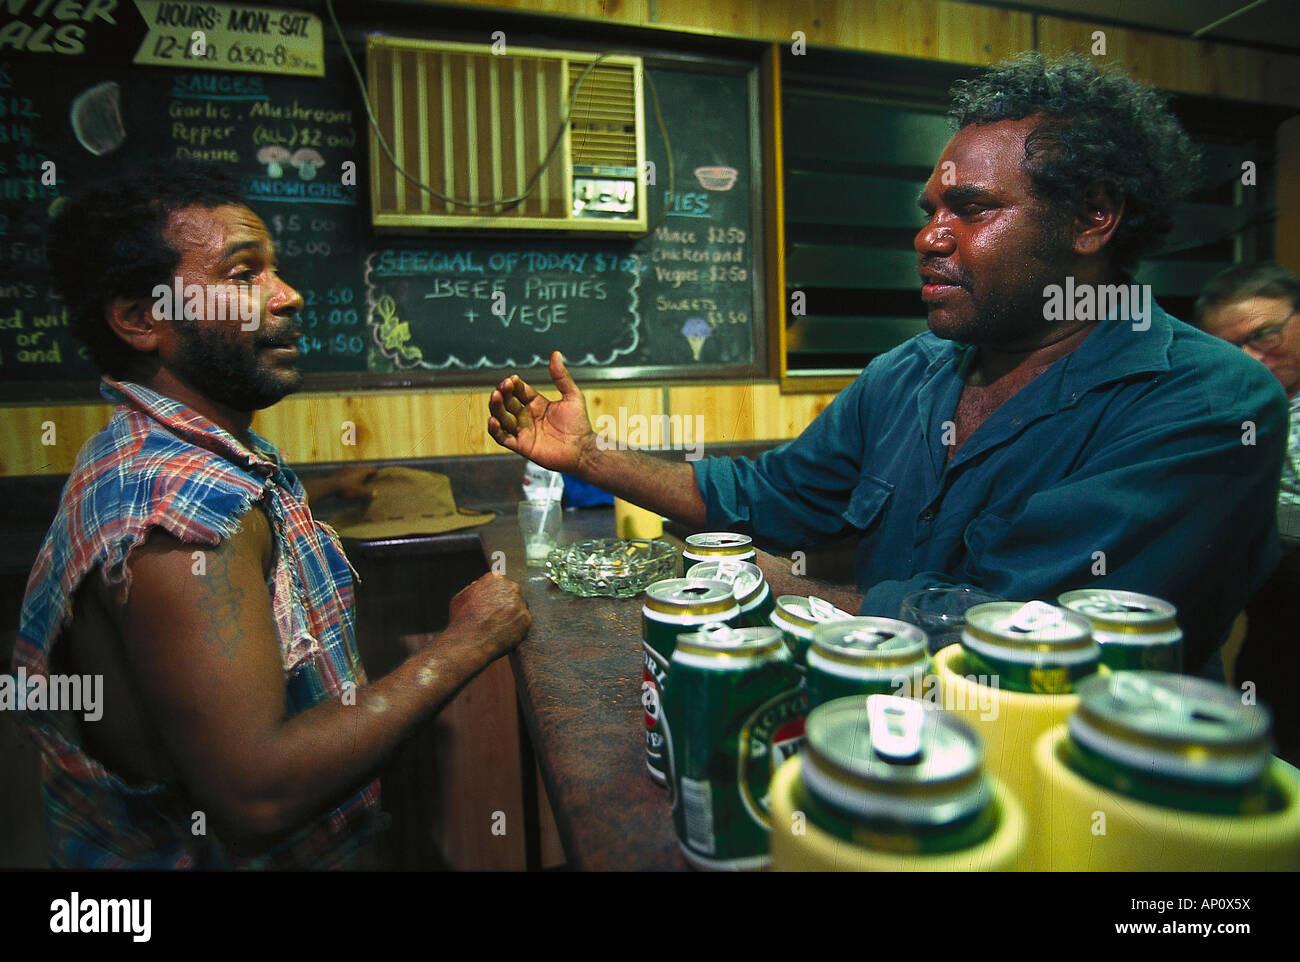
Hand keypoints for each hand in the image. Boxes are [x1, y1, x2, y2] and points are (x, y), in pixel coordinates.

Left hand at [301, 464, 377, 503]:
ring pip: (354, 469)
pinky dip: (348, 475)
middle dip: (366, 472)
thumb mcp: (359, 493)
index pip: (371, 469)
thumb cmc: (347, 489)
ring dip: (356, 473)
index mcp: (361, 471)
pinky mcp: (338, 470)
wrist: (330, 486)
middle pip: (363, 468)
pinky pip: (346, 471)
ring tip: (357, 479)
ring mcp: (345, 468)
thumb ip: (368, 493)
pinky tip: (346, 480)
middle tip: (368, 477)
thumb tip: (375, 493)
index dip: (375, 472)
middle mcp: (354, 467)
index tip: (377, 474)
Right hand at [442, 572, 531, 662]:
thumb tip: (478, 585)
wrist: (469, 642)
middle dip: (505, 604)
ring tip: (498, 627)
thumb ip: (473, 588)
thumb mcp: (461, 597)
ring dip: (511, 616)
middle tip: (496, 617)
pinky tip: (503, 633)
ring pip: (518, 608)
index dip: (495, 596)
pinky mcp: (526, 620)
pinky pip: (523, 623)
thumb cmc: (461, 621)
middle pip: (512, 594)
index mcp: (495, 579)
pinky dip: (515, 628)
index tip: (491, 606)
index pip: (500, 585)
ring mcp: (520, 604)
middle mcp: (511, 588)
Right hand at [488, 351, 595, 474]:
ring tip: (496, 397)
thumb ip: (561, 376)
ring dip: (496, 407)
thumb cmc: (579, 425)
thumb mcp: (572, 396)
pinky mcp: (521, 445)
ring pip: (502, 417)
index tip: (512, 379)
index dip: (513, 385)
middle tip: (503, 386)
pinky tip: (493, 419)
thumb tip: (556, 354)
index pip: (519, 391)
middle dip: (503, 394)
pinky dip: (495, 429)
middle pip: (507, 402)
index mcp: (537, 404)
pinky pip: (502, 437)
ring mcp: (522, 431)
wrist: (582, 450)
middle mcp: (527, 416)